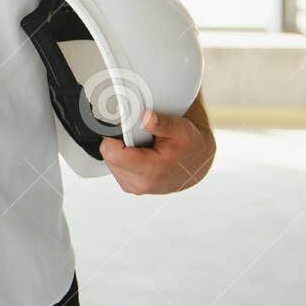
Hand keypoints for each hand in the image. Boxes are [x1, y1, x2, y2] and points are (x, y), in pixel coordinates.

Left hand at [100, 105, 215, 194]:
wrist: (197, 163)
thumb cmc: (190, 147)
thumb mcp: (182, 130)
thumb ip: (162, 123)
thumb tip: (147, 117)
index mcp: (151, 171)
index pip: (111, 153)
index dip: (114, 137)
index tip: (124, 129)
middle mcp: (140, 183)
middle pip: (109, 156)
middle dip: (120, 143)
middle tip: (138, 138)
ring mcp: (135, 187)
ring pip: (110, 162)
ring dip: (122, 151)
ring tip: (142, 147)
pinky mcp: (131, 186)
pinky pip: (116, 168)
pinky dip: (125, 159)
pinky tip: (140, 154)